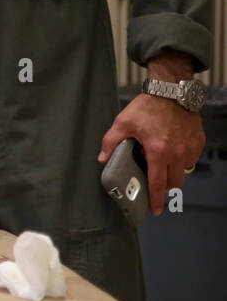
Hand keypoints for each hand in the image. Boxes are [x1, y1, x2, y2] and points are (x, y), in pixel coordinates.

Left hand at [99, 93, 204, 215]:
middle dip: (163, 185)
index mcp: (158, 151)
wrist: (170, 91)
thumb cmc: (148, 106)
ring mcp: (190, 148)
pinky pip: (191, 159)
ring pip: (183, 172)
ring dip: (173, 173)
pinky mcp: (198, 141)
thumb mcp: (123, 123)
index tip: (154, 209)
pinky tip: (171, 151)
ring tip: (161, 163)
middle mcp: (177, 153)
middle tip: (153, 178)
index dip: (155, 199)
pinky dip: (182, 160)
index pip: (157, 183)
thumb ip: (111, 142)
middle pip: (173, 182)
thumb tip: (103, 158)